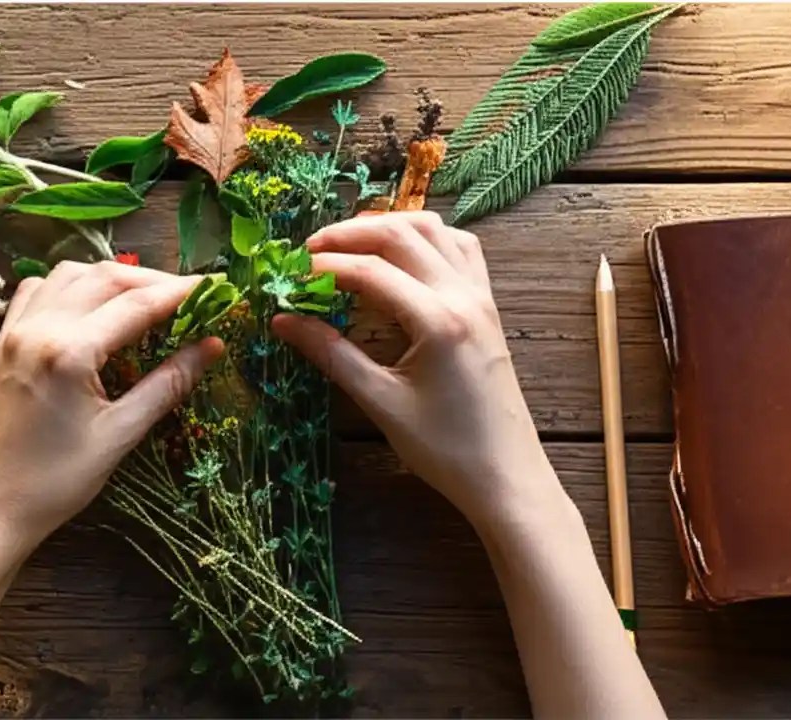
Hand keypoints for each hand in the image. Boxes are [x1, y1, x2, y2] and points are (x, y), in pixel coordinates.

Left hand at [0, 261, 222, 568]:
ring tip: (147, 297)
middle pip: (106, 277)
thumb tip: (212, 347)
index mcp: (69, 352)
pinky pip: (38, 291)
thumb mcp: (120, 435)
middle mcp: (39, 328)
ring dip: (113, 277)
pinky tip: (92, 305)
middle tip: (192, 295)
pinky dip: (72, 285)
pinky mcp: (3, 342)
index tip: (218, 287)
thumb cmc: (55, 482)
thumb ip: (168, 384)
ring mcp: (15, 331)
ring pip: (70, 274)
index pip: (138, 303)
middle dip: (153, 280)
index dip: (183, 292)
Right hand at [273, 211, 562, 529]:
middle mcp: (464, 296)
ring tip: (347, 245)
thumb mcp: (381, 403)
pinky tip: (399, 256)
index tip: (287, 274)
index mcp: (439, 321)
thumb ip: (332, 354)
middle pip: (401, 234)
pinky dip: (424, 238)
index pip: (370, 271)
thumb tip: (283, 321)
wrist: (507, 476)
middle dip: (349, 234)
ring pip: (433, 230)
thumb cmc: (445, 450)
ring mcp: (481, 296)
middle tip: (308, 251)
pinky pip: (458, 248)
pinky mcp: (488, 306)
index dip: (323, 267)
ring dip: (387, 227)